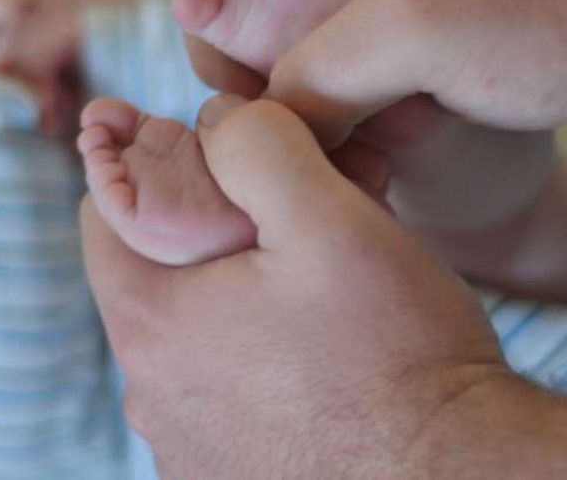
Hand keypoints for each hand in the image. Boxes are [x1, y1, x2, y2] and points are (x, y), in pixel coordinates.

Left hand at [81, 95, 515, 477]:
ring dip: (240, 293)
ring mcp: (187, 448)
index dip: (159, 163)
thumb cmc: (400, 350)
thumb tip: (215, 122)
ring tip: (320, 281)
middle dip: (211, 227)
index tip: (223, 152)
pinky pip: (225, 390)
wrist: (462, 475)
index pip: (104, 212)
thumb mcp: (331, 218)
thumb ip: (257, 145)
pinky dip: (259, 355)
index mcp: (151, 325)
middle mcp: (151, 397)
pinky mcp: (230, 476)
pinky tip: (324, 348)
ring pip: (195, 332)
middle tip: (292, 209)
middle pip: (155, 273)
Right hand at [249, 0, 566, 146]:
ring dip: (322, 118)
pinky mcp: (431, 41)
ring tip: (359, 158)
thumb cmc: (538, 4)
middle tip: (305, 142)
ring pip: (316, 65)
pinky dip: (367, 125)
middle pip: (262, 23)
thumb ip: (307, 74)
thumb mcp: (403, 33)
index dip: (214, 32)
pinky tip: (393, 158)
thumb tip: (259, 132)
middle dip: (268, 89)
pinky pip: (368, 86)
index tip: (242, 93)